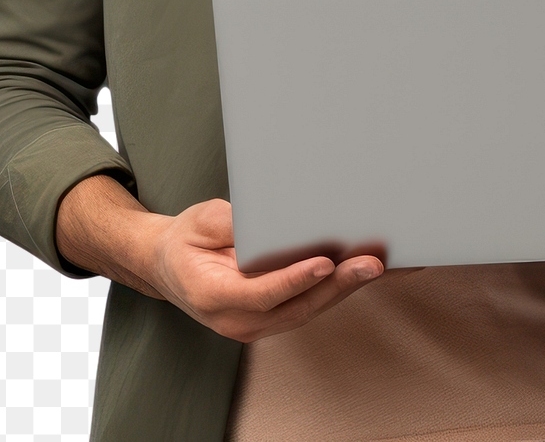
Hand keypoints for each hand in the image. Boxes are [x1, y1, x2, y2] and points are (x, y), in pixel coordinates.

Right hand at [141, 198, 383, 340]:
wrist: (168, 267)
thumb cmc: (185, 241)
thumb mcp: (201, 220)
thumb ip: (232, 223)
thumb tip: (269, 222)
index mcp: (214, 296)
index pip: (263, 292)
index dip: (296, 279)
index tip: (325, 263)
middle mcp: (237, 320)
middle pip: (295, 307)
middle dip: (337, 285)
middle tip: (371, 264)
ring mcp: (254, 325)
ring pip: (307, 310)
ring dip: (344, 289)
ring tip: (376, 266)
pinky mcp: (269, 318)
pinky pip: (305, 306)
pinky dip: (334, 291)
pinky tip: (358, 274)